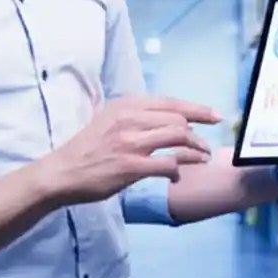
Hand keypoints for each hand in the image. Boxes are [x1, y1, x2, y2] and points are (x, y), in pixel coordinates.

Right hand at [46, 95, 221, 205]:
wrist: (62, 173)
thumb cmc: (88, 148)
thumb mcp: (109, 119)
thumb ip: (136, 116)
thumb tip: (170, 119)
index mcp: (126, 105)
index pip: (171, 102)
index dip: (197, 109)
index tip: (215, 116)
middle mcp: (130, 119)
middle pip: (179, 120)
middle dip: (197, 134)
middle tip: (204, 147)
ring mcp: (131, 142)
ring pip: (178, 138)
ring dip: (195, 150)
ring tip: (200, 158)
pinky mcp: (131, 166)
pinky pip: (168, 164)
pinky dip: (179, 169)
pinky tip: (177, 176)